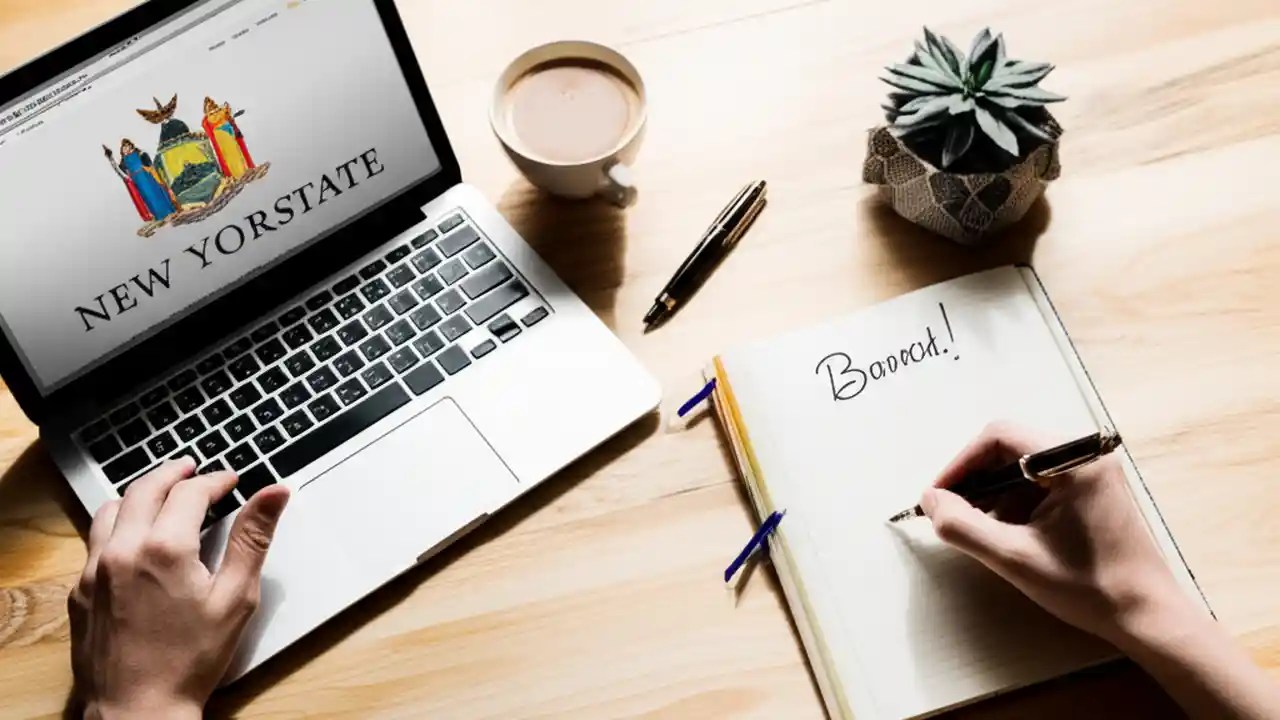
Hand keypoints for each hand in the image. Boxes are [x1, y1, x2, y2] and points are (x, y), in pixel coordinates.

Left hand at [68, 459, 289, 718]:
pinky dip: (117, 524)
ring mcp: (95, 569)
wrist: (139, 708)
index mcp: (165, 549)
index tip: (231, 479)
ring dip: (140, 494)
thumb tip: (274, 494)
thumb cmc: (191, 660)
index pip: (190, 492)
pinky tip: (134, 536)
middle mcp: (124, 550)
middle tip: (194, 469)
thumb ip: (254, 538)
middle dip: (174, 473)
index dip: (215, 480)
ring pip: (112, 508)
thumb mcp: (235, 597)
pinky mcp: (80, 590)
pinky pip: (94, 540)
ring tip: (161, 494)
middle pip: (146, 488)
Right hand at [919, 422, 1198, 644]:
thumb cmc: (1087, 588)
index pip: (999, 436)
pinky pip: (1042, 481)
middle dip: (977, 481)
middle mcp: (1086, 454)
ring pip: (1024, 465)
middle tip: (953, 515)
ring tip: (984, 532)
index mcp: (1073, 460)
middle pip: (1011, 447)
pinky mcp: (1094, 489)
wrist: (1147, 616)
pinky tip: (1011, 534)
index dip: (960, 464)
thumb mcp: (1013, 558)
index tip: (937, 497)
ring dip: (996, 494)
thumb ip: (963, 525)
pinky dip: (1018, 502)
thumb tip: (929, 500)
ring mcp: (1093, 471)